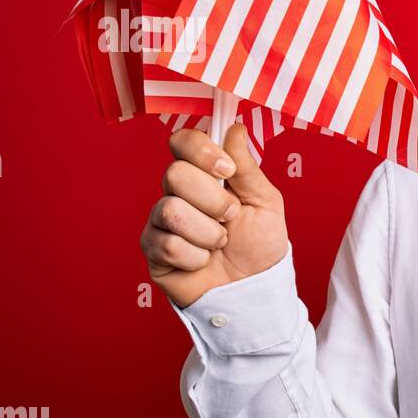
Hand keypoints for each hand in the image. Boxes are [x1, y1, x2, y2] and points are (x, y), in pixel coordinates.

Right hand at [140, 123, 288, 308]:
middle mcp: (177, 192)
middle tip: (231, 218)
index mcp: (204, 174)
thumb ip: (247, 167)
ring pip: (170, 211)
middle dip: (213, 201)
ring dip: (208, 232)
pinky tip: (203, 262)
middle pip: (175, 174)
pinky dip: (195, 257)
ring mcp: (161, 220)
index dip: (201, 151)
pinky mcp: (153, 249)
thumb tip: (235, 129)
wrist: (254, 289)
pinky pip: (166, 244)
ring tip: (220, 243)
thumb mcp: (264, 202)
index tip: (227, 171)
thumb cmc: (260, 245)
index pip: (182, 142)